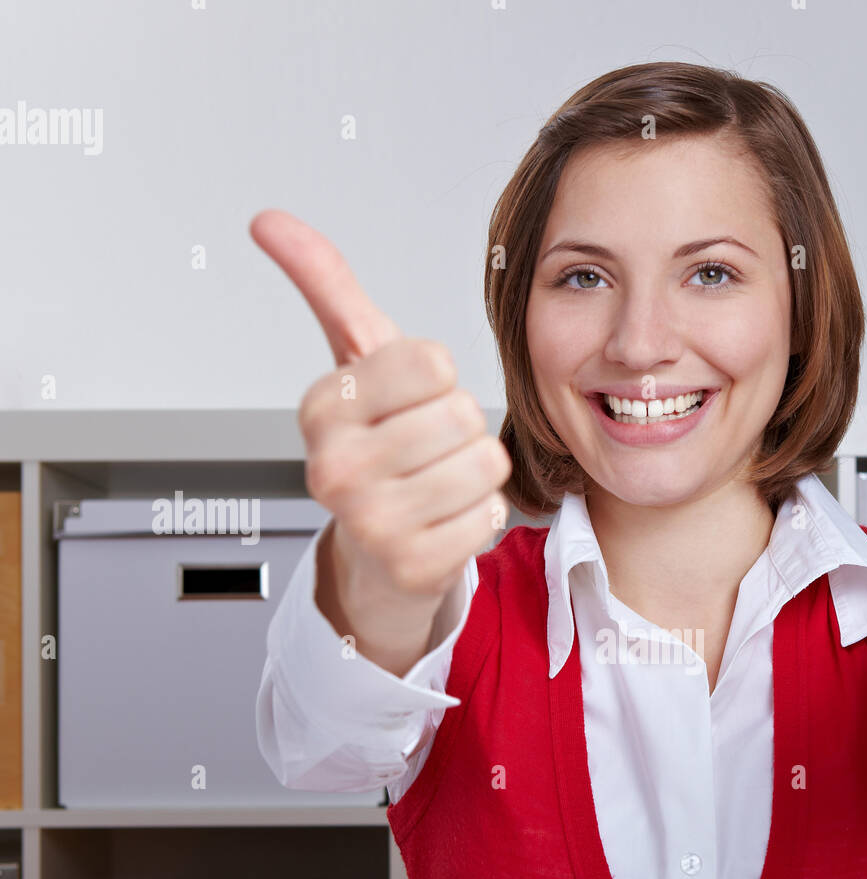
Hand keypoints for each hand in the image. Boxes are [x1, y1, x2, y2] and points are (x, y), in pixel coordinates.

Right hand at [249, 210, 510, 668]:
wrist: (376, 556)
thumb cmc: (376, 450)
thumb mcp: (354, 363)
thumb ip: (326, 287)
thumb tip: (270, 221)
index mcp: (322, 408)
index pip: (432, 360)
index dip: (436, 379)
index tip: (407, 403)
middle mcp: (335, 468)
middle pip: (463, 413)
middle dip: (460, 430)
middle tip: (426, 452)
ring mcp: (371, 523)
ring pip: (485, 462)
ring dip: (476, 474)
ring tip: (438, 486)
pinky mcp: (412, 567)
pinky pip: (492, 514)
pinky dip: (482, 516)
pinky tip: (445, 522)